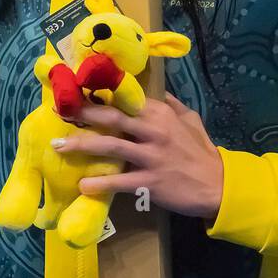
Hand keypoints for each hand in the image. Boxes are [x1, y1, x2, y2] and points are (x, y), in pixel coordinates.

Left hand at [53, 93, 223, 219]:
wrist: (218, 185)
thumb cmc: (202, 151)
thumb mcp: (190, 120)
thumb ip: (171, 105)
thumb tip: (157, 91)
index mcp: (161, 114)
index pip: (125, 100)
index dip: (100, 95)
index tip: (77, 92)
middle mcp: (153, 131)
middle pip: (112, 118)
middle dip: (83, 114)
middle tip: (59, 112)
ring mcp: (151, 157)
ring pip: (111, 147)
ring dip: (82, 146)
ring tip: (59, 147)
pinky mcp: (150, 182)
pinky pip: (120, 181)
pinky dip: (100, 183)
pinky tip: (83, 185)